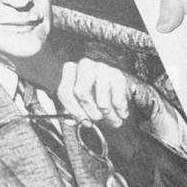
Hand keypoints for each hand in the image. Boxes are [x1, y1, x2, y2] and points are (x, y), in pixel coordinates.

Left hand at [56, 58, 186, 157]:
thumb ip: (75, 112)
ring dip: (108, 115)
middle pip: (81, 93)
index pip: (64, 91)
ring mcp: (101, 67)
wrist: (122, 90)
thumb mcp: (83, 104)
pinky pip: (117, 100)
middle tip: (99, 120)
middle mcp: (84, 65)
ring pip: (101, 100)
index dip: (72, 110)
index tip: (83, 121)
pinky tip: (122, 112)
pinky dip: (120, 110)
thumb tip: (71, 121)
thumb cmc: (98, 97)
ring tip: (113, 120)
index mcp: (70, 71)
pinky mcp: (117, 74)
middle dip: (91, 113)